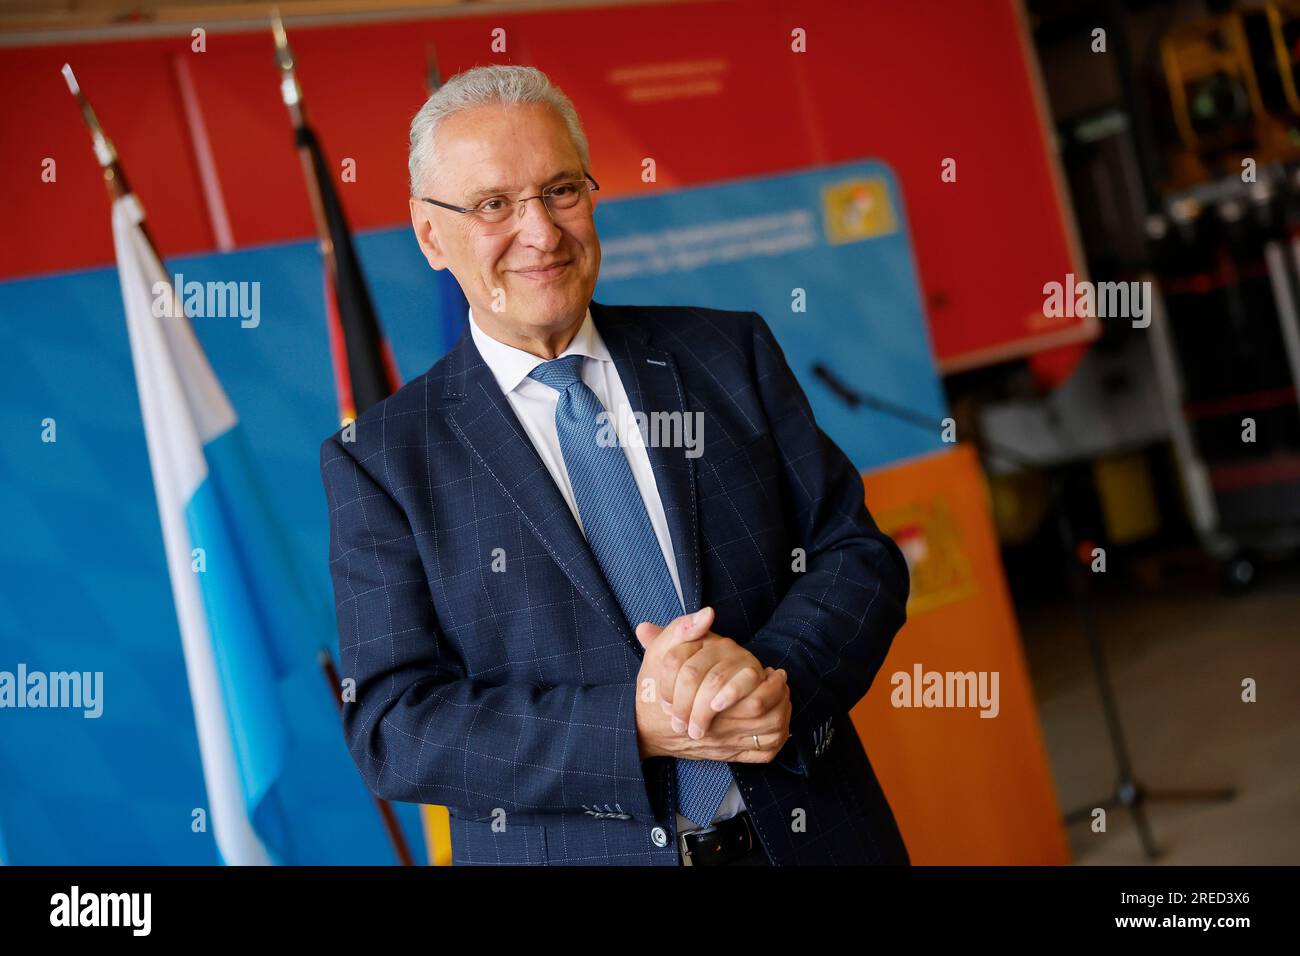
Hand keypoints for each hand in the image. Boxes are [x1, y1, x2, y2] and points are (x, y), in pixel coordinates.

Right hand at [633, 609, 791, 762]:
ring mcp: (723, 744)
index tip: (774, 670)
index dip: (767, 683)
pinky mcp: (726, 755)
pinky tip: (778, 719)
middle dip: (777, 695)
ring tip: (783, 696)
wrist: (643, 727)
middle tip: (781, 680)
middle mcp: (717, 727)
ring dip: (780, 714)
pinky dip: (776, 738)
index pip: (751, 699)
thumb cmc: (654, 689)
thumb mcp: (661, 654)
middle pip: (761, 715)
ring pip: (764, 734)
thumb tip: (707, 614)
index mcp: (705, 703)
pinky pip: (761, 752)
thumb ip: (683, 630)